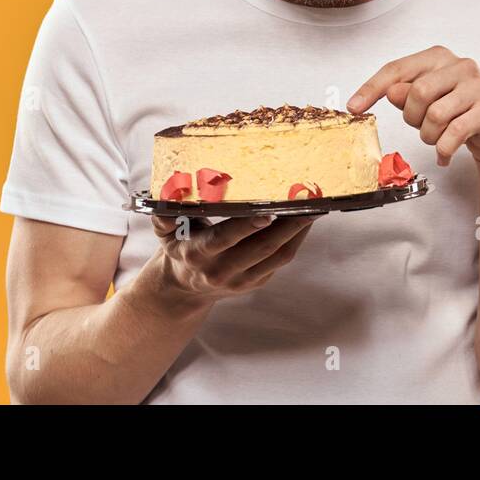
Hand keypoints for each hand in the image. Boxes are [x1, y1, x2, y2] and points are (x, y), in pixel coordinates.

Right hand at [151, 213, 320, 303]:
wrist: (185, 287)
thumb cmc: (180, 246)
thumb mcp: (165, 231)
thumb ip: (164, 213)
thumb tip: (169, 192)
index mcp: (197, 254)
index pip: (224, 239)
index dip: (246, 226)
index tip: (267, 211)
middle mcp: (221, 271)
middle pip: (261, 248)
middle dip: (288, 225)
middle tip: (307, 202)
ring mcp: (242, 280)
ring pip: (278, 255)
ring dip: (299, 231)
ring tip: (315, 207)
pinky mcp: (257, 282)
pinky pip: (282, 259)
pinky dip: (297, 238)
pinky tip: (306, 219)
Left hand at [347, 45, 479, 172]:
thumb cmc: (460, 109)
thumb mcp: (429, 100)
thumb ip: (407, 94)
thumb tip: (390, 92)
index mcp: (438, 57)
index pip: (397, 69)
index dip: (371, 88)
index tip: (354, 107)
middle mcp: (460, 65)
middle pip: (416, 93)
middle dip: (412, 119)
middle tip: (422, 128)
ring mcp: (478, 86)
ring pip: (435, 115)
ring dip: (429, 136)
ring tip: (437, 140)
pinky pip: (455, 133)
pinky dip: (444, 150)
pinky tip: (445, 155)